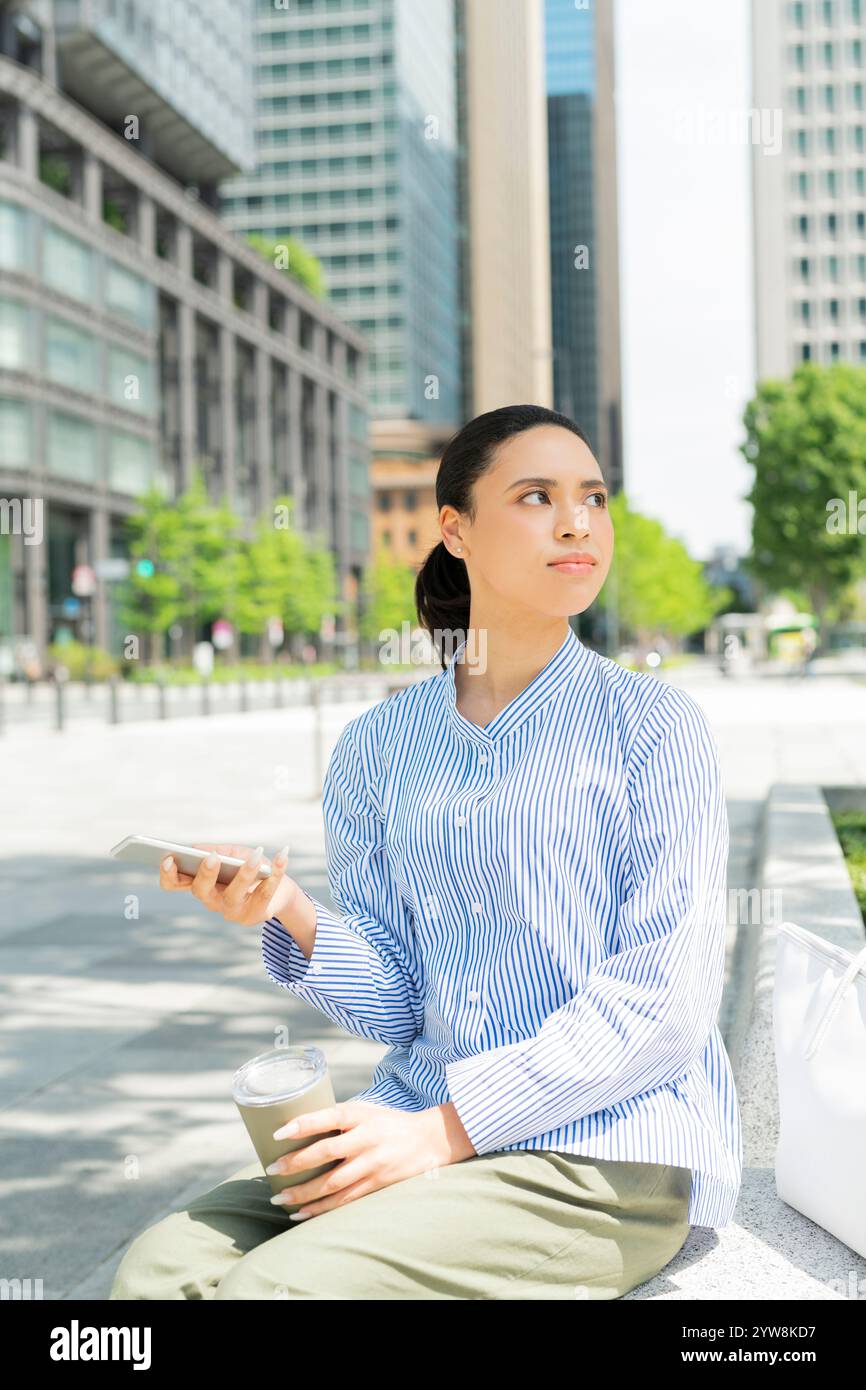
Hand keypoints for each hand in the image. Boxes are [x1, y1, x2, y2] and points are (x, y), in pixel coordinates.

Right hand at [159, 842, 298, 926]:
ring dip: (245, 873)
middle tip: (213, 858)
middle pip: (201, 891)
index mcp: (201, 884)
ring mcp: (233, 911)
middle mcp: (212, 901)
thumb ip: (218, 849)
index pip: (174, 884)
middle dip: (205, 874)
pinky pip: (266, 892)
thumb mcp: (233, 854)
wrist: (280, 890)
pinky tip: (282, 855)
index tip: (169, 859)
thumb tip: (199, 850)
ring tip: (256, 855)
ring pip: (234, 895)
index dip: (168, 875)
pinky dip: (277, 871)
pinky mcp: (256, 913)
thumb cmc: (250, 867)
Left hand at [265, 1101, 475, 1218]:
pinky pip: (344, 1200)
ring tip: (279, 1199)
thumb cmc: (388, 1123)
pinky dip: (320, 1209)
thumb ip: (338, 1119)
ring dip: (303, 1193)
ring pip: (332, 1183)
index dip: (301, 1124)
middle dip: (295, 1163)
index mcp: (361, 1115)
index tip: (277, 1134)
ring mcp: (373, 1164)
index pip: (327, 1116)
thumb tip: (298, 1128)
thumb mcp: (366, 1111)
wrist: (429, 1140)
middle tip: (271, 1171)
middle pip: (325, 1153)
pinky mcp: (377, 1184)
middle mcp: (366, 1139)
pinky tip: (301, 1213)